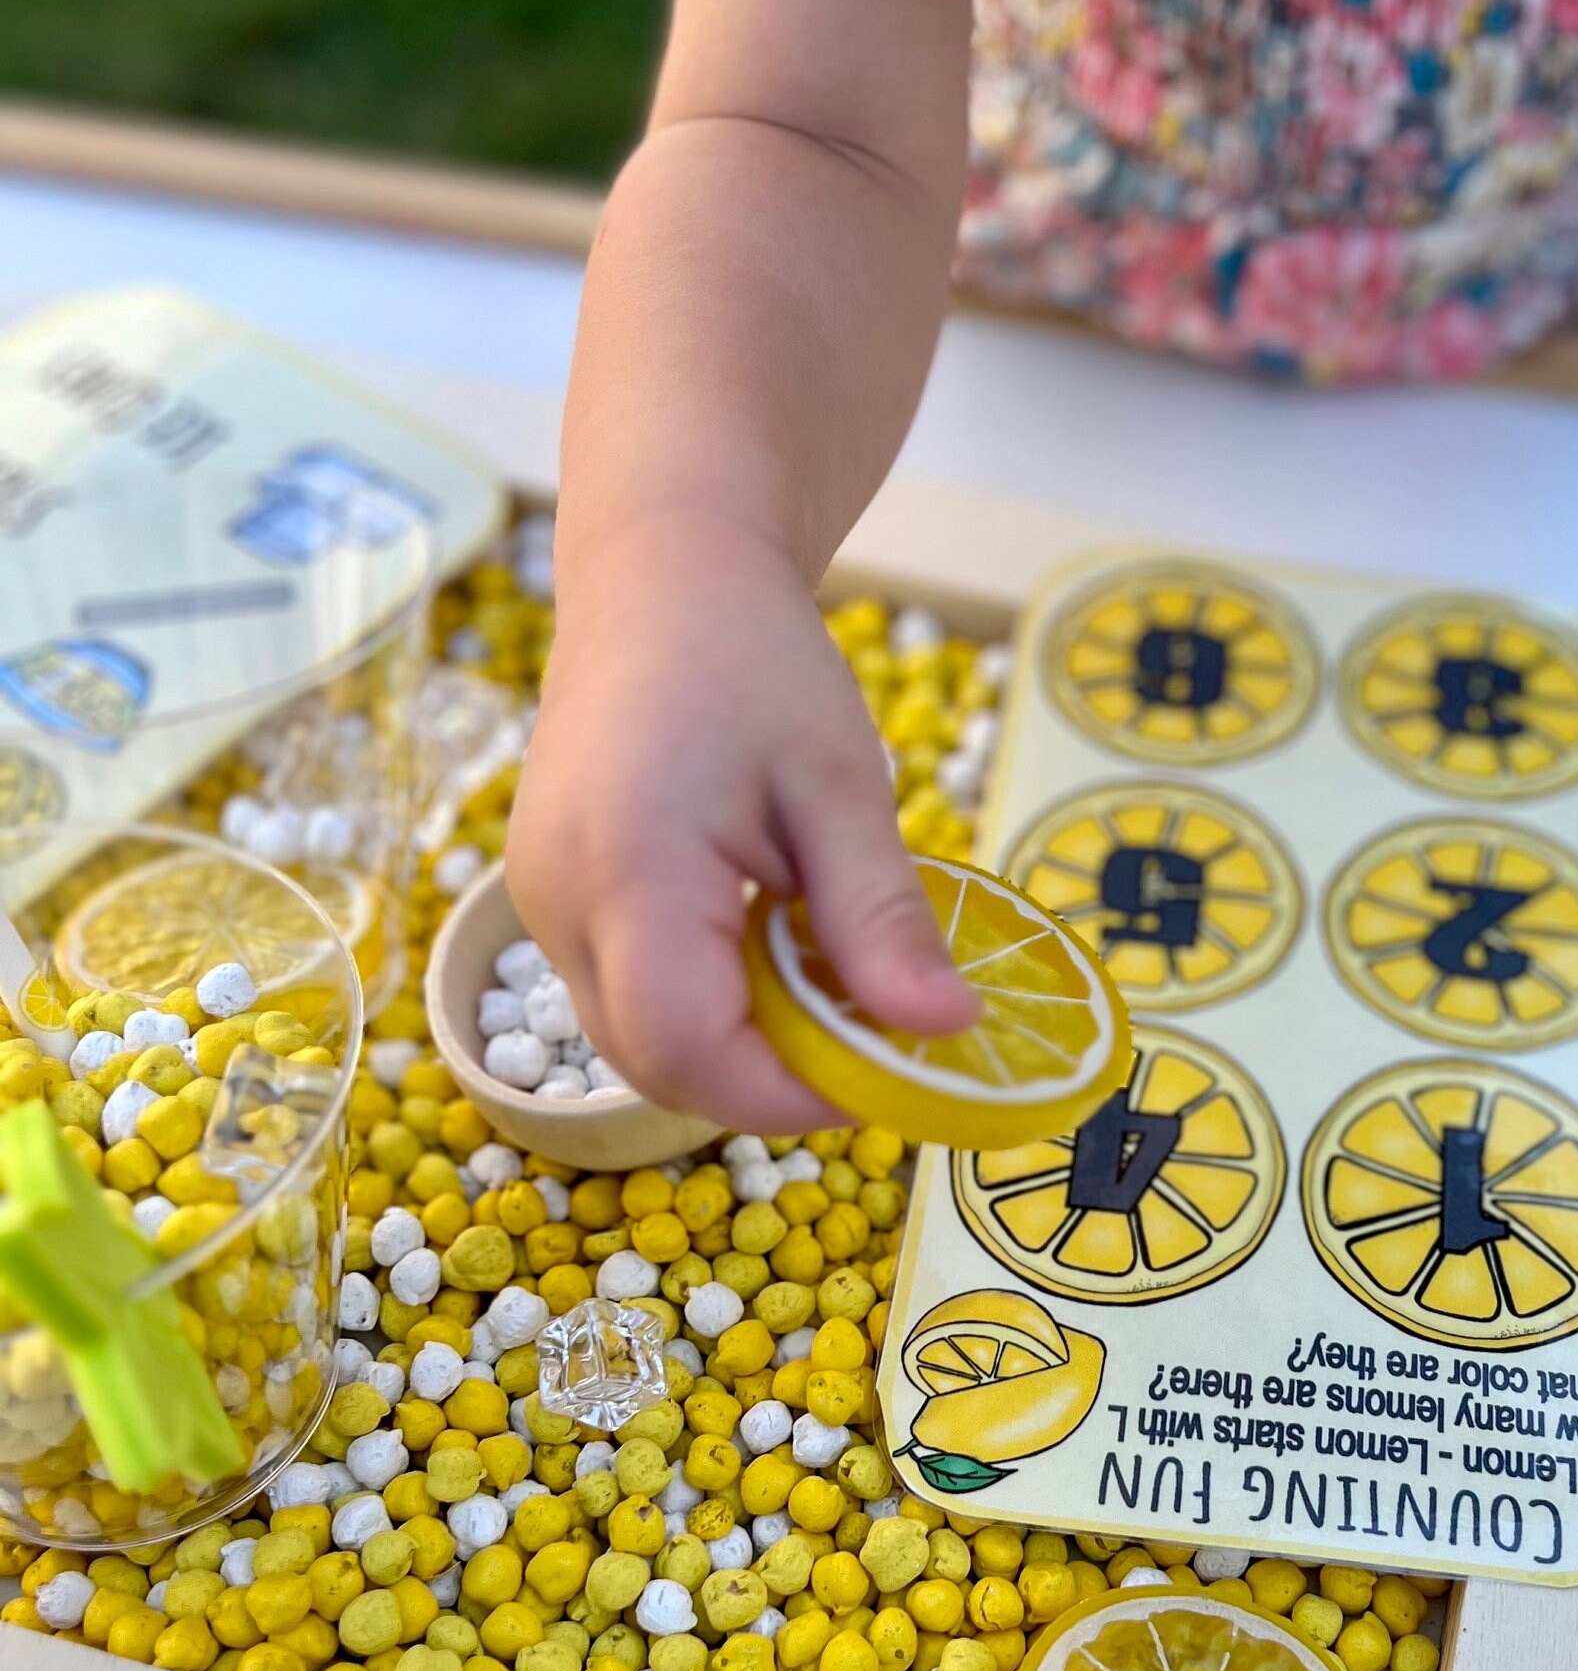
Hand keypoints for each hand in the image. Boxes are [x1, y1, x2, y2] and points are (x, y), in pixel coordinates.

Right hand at [509, 528, 977, 1132]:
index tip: (885, 1075)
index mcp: (628, 871)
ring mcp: (538, 904)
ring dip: (736, 1039)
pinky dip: (702, 998)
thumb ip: (882, 922)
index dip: (789, 1094)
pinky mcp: (548, 900)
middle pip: (656, 1065)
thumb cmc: (755, 661)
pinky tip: (764, 936)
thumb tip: (946, 1033)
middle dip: (769, 1077)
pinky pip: (623, 992)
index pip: (691, 1051)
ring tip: (819, 968)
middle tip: (866, 1030)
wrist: (662, 576)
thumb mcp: (842, 789)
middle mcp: (557, 903)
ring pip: (636, 1039)